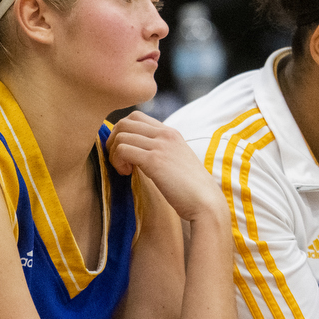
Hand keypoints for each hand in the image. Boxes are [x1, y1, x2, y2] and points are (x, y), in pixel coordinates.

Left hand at [106, 112, 224, 222]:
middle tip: (119, 160)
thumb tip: (136, 153)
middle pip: (125, 122)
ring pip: (121, 135)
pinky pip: (122, 150)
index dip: (123, 133)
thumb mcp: (176, 161)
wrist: (205, 202)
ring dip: (114, 153)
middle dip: (114, 140)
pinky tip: (127, 174)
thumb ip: (161, 152)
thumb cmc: (190, 189)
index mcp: (171, 133)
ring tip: (124, 170)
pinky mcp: (154, 160)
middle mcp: (166, 134)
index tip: (127, 152)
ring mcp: (160, 145)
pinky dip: (117, 161)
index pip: (136, 117)